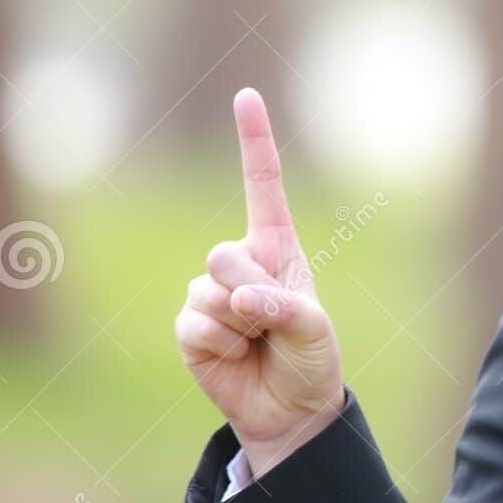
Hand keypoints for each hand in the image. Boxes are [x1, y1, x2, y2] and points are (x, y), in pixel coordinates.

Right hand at [175, 87, 344, 479]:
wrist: (289, 407)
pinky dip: (220, 348)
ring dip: (239, 327)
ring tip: (257, 343)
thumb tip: (239, 299)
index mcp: (276, 247)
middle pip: (223, 254)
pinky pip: (194, 327)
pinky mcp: (188, 327)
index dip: (254, 141)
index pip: (261, 185)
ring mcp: (209, 293)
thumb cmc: (310, 357)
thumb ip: (283, 308)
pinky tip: (236, 357)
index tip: (246, 95)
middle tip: (270, 323)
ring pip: (208, 294)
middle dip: (251, 293)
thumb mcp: (314, 329)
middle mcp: (241, 262)